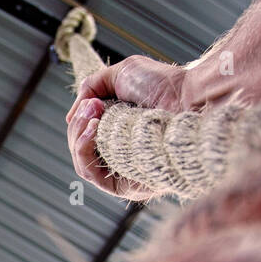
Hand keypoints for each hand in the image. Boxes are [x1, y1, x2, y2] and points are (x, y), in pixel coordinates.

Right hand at [65, 56, 188, 200]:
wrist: (189, 97)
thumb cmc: (164, 84)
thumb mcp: (119, 75)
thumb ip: (90, 87)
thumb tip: (70, 116)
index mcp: (120, 137)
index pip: (86, 140)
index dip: (79, 123)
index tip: (90, 103)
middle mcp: (122, 158)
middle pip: (80, 153)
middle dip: (76, 128)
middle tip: (90, 106)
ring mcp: (125, 174)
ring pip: (83, 165)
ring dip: (77, 138)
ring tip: (91, 115)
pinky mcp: (129, 186)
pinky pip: (93, 176)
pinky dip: (84, 151)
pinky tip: (92, 129)